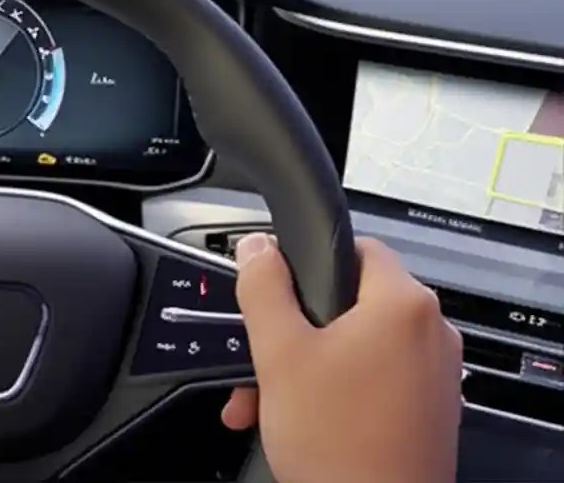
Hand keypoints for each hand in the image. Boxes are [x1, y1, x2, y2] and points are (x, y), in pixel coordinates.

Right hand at [221, 234, 462, 482]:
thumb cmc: (337, 443)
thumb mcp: (279, 352)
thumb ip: (263, 287)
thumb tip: (257, 247)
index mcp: (404, 304)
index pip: (356, 247)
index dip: (307, 262)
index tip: (274, 287)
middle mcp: (431, 333)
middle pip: (349, 305)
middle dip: (291, 331)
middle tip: (258, 360)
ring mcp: (434, 376)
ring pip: (354, 349)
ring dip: (303, 367)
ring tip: (262, 402)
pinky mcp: (428, 411)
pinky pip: (372, 382)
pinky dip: (333, 392)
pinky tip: (295, 421)